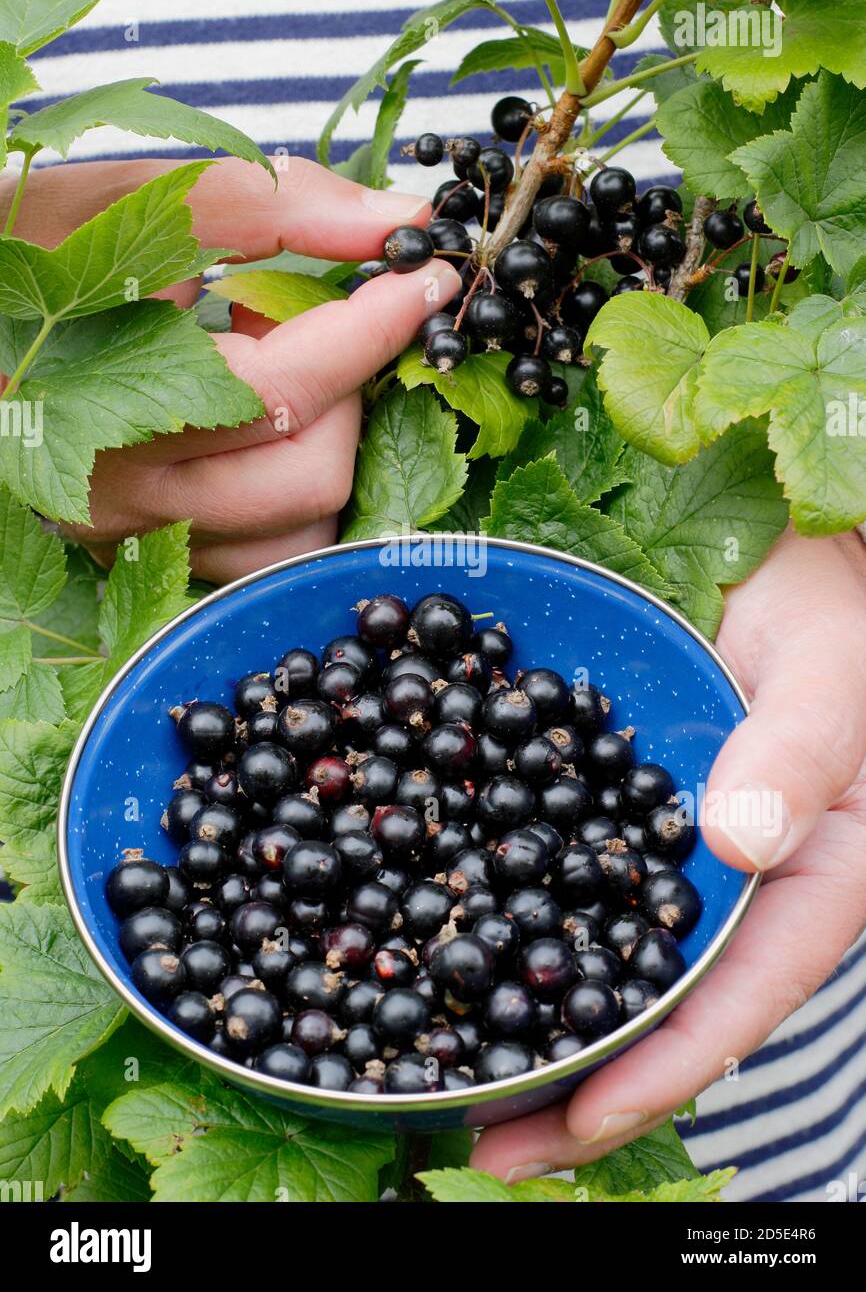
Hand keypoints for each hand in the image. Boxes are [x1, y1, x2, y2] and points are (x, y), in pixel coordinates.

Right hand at [0, 157, 459, 580]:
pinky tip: (261, 428)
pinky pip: (265, 554)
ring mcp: (137, 534)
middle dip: (349, 394)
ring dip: (327, 450)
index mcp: (116, 398)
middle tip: (322, 327)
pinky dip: (293, 492)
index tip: (424, 279)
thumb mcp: (147, 199)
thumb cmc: (42, 244)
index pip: (288, 385)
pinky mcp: (147, 552)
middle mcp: (127, 492)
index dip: (375, 329)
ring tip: (281, 376)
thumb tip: (397, 226)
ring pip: (300, 533)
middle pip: (312, 477)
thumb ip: (278, 206)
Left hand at [473, 529, 865, 1182]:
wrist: (783, 567)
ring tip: (445, 1082)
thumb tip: (738, 843)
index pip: (733, 1003)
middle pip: (657, 1014)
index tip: (575, 1124)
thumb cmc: (827, 615)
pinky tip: (444, 950)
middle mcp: (734, 895)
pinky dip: (509, 927)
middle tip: (481, 1145)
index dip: (657, 1072)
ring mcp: (668, 863)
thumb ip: (797, 749)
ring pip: (602, 967)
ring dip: (531, 1027)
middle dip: (575, 1089)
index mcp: (806, 886)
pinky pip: (561, 886)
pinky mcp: (617, 822)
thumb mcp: (827, 672)